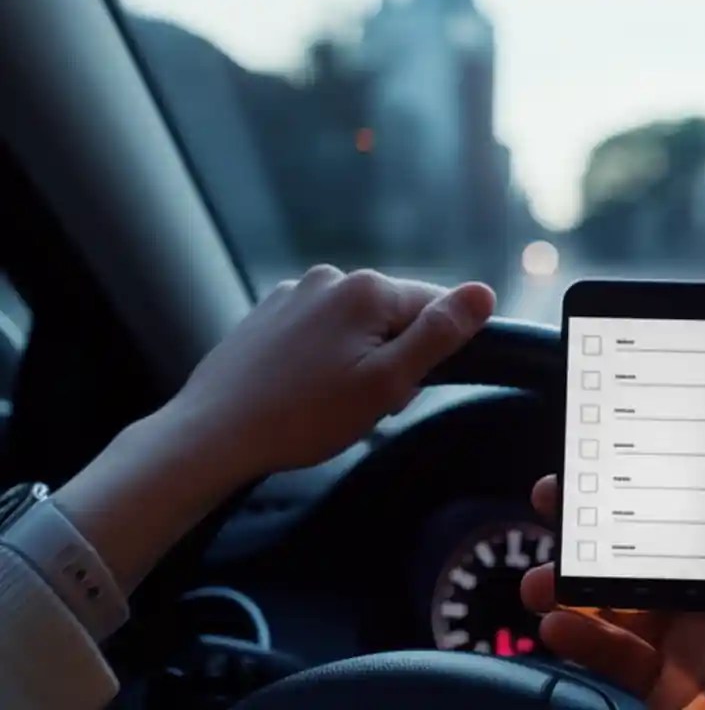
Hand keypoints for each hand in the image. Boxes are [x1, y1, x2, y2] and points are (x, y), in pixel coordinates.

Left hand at [56, 266, 494, 594]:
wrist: (214, 434)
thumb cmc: (305, 416)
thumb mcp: (387, 383)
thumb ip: (439, 335)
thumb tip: (483, 292)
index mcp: (367, 289)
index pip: (436, 308)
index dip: (433, 355)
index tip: (403, 391)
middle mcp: (331, 277)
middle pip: (395, 316)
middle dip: (393, 358)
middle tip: (366, 405)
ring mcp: (294, 293)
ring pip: (355, 325)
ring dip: (358, 360)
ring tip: (330, 403)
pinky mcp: (267, 314)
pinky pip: (318, 330)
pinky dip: (323, 358)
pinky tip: (302, 392)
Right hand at [520, 464, 704, 709]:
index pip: (703, 521)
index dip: (659, 492)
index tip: (613, 463)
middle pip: (652, 559)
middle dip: (601, 535)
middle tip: (553, 506)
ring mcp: (696, 655)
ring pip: (625, 608)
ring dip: (578, 590)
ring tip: (539, 582)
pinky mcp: (672, 695)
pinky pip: (619, 659)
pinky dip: (585, 641)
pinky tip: (557, 628)